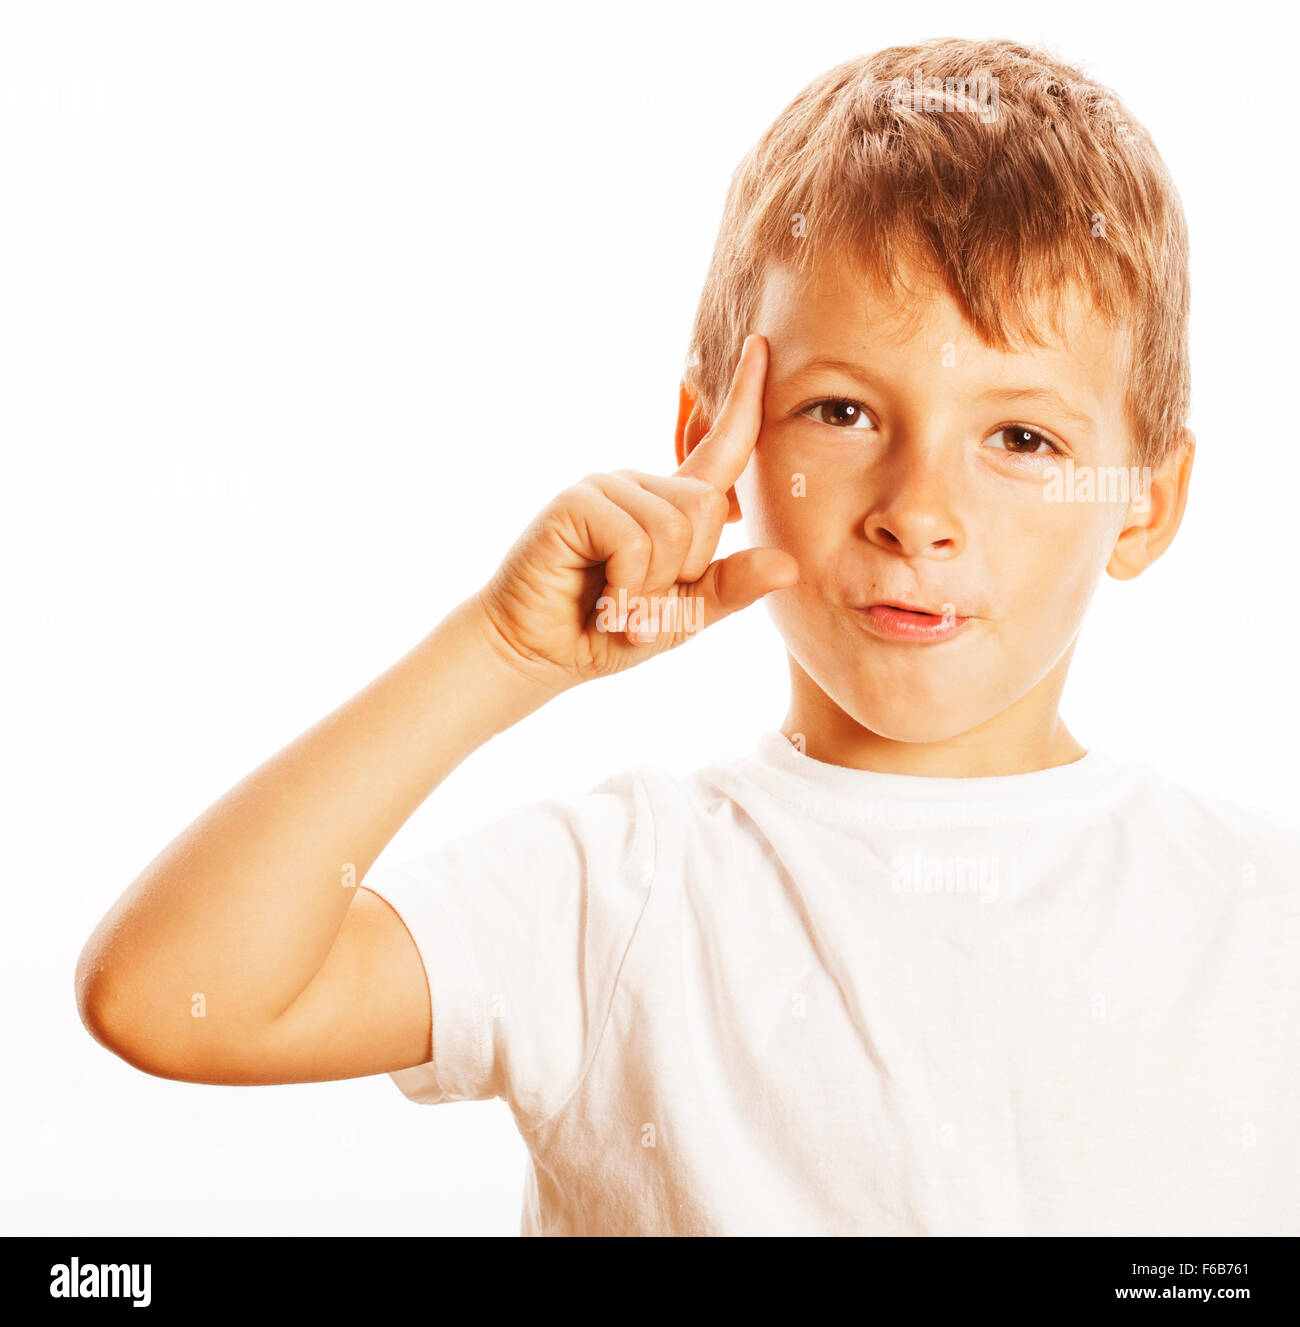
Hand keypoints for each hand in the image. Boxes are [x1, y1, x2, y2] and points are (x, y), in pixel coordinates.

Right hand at [473, 334, 798, 690]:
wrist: (539, 653)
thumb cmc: (606, 631)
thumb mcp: (684, 615)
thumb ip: (731, 588)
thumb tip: (791, 566)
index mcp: (672, 504)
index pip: (721, 446)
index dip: (745, 399)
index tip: (761, 345)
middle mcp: (642, 486)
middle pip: (707, 507)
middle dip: (685, 570)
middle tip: (643, 602)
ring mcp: (606, 488)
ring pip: (674, 528)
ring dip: (652, 588)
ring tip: (619, 606)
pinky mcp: (576, 502)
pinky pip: (635, 541)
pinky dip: (627, 587)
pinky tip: (603, 602)